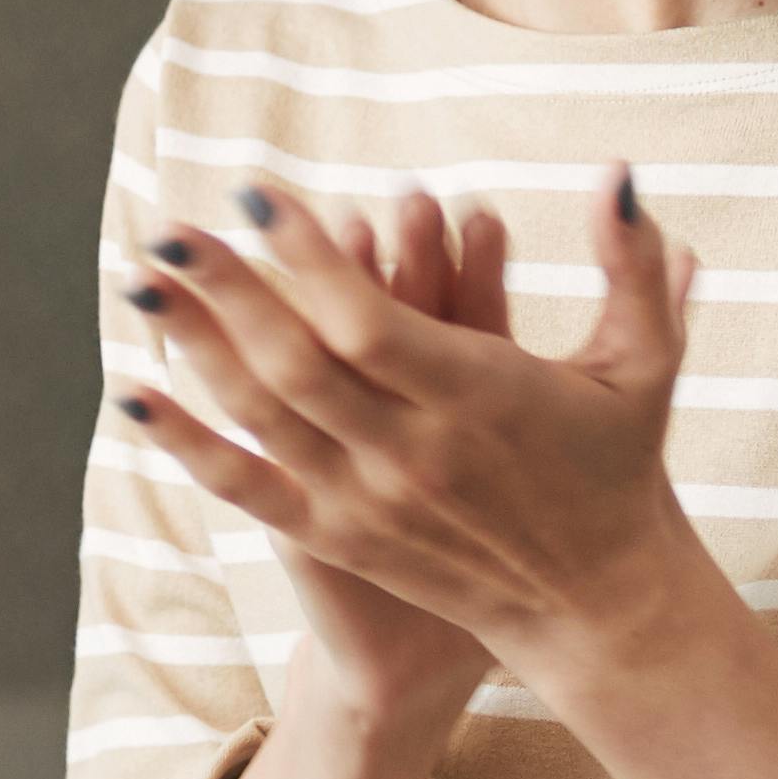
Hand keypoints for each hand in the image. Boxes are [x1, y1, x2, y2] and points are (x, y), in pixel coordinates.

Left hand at [126, 172, 706, 697]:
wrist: (594, 605)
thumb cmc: (620, 467)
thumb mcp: (643, 363)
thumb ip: (631, 266)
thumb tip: (621, 173)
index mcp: (480, 398)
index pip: (370, 322)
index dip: (309, 257)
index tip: (258, 193)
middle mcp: (412, 454)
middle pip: (297, 364)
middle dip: (226, 289)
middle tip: (169, 227)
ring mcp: (368, 501)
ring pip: (262, 418)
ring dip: (195, 347)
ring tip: (141, 283)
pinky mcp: (341, 538)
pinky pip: (248, 487)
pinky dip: (187, 443)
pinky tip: (134, 393)